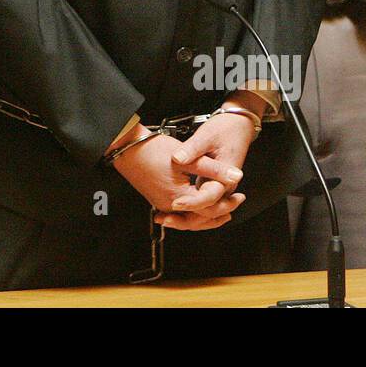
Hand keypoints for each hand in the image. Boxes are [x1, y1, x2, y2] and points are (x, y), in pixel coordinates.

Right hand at [113, 126, 245, 231]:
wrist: (127, 147)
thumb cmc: (153, 150)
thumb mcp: (189, 158)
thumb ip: (213, 170)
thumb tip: (236, 176)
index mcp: (179, 197)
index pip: (210, 209)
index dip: (227, 204)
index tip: (239, 196)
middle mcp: (170, 206)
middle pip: (200, 218)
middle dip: (220, 212)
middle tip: (234, 203)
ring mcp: (162, 204)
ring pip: (190, 218)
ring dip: (206, 215)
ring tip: (221, 209)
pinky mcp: (158, 199)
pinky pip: (180, 212)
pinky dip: (193, 212)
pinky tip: (199, 204)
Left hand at [158, 111, 257, 228]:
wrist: (239, 125)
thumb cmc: (227, 129)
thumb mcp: (206, 136)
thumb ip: (192, 150)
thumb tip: (177, 158)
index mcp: (227, 177)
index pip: (209, 198)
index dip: (191, 202)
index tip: (174, 203)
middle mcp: (226, 186)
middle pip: (208, 211)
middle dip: (187, 218)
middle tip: (165, 219)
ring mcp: (220, 187)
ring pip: (205, 210)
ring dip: (187, 216)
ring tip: (165, 218)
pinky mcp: (213, 184)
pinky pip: (203, 202)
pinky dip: (190, 207)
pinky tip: (174, 207)